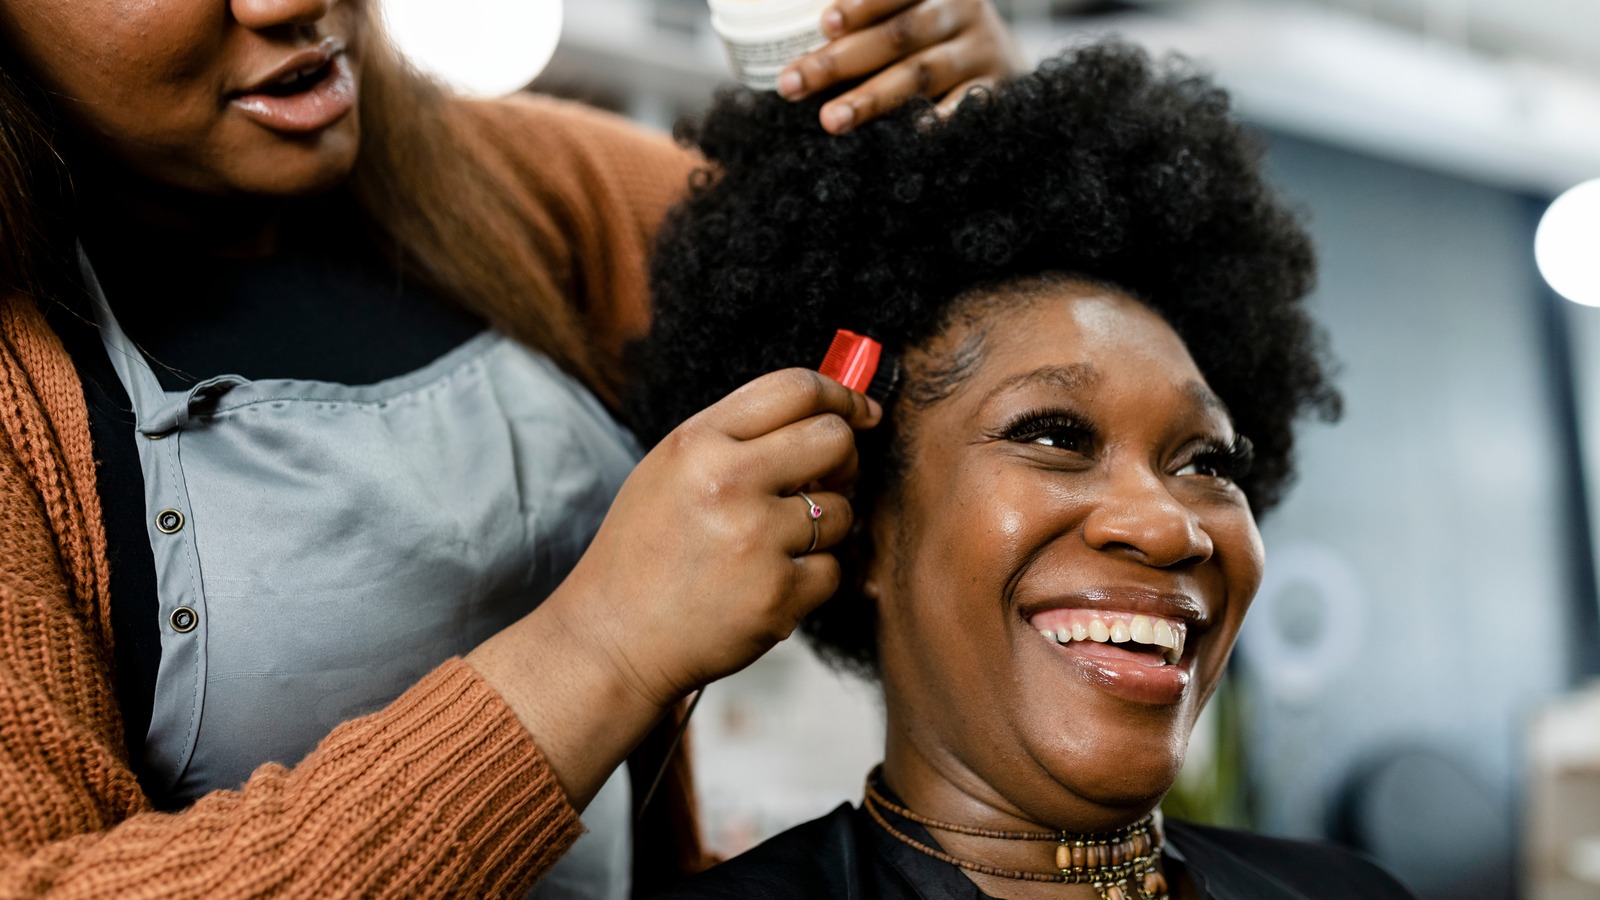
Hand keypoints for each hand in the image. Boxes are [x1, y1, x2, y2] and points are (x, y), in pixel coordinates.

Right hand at [566, 368, 878, 705]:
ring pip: (842, 511)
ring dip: (821, 529)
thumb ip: (739, 438)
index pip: (794, 388)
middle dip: (843, 459)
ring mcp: (755, 540)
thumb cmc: (645, 552)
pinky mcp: (777, 596)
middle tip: (823, 481)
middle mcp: (727, 482)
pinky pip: (832, 570)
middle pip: (834, 440)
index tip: (860, 412)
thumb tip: (830, 418)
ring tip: (768, 547)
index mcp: (697, 443)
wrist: (610, 639)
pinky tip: (763, 586)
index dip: (840, 395)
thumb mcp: (671, 471)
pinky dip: (808, 580)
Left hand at [777, 0, 1026, 133]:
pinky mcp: (995, 90)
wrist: (1006, 64)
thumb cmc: (935, 38)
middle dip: (839, 62)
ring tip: (831, 120)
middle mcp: (960, 11)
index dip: (859, 7)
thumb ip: (870, 22)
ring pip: (920, 73)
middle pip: (896, 36)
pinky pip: (962, 106)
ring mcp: (981, 51)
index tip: (824, 25)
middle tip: (791, 85)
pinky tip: (905, 134)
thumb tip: (799, 51)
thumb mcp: (909, 13)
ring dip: (871, 98)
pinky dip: (934, 120)